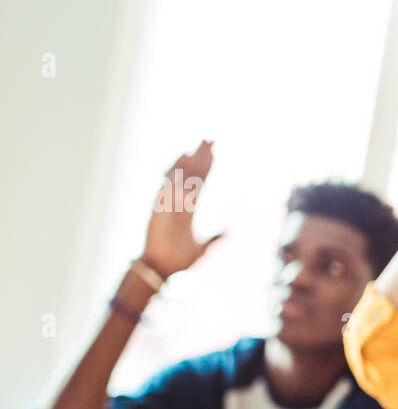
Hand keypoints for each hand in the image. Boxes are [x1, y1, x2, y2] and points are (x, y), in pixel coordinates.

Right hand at [141, 140, 222, 277]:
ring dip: (189, 162)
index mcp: (189, 210)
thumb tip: (228, 233)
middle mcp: (179, 203)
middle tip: (210, 139)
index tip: (215, 153)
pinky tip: (181, 163)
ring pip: (180, 177)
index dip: (208, 168)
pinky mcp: (159, 208)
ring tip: (199, 147)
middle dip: (201, 157)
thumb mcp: (202, 248)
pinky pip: (166, 187)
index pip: (200, 183)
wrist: (162, 268)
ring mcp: (168, 204)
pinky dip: (173, 176)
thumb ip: (214, 239)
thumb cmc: (180, 259)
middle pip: (192, 175)